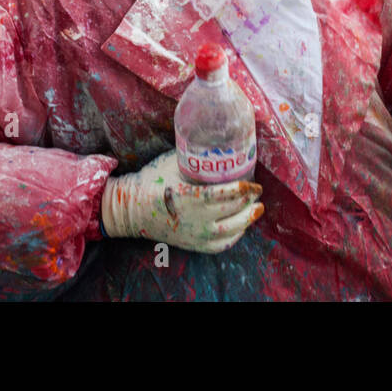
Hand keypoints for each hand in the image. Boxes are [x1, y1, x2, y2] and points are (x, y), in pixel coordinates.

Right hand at [100, 150, 263, 253]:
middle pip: (233, 211)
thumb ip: (196, 159)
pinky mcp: (193, 245)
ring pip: (231, 231)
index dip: (245, 188)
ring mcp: (194, 235)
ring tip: (257, 209)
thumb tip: (219, 145)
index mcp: (189, 196)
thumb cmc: (152, 181)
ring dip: (248, 219)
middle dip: (250, 200)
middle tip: (258, 191)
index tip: (254, 182)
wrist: (133, 209)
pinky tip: (242, 226)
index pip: (226, 194)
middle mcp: (194, 219)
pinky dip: (235, 236)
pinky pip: (221, 245)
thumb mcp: (173, 164)